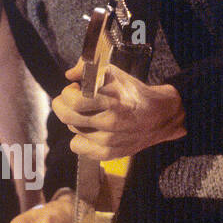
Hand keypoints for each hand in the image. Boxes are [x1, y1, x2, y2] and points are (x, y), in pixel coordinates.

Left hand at [51, 59, 186, 160]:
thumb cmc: (134, 94)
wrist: (159, 117)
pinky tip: (90, 130)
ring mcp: (109, 140)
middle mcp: (110, 121)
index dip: (68, 92)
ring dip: (75, 120)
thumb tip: (70, 74)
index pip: (74, 101)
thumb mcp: (116, 74)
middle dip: (63, 105)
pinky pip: (76, 146)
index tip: (75, 89)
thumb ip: (89, 69)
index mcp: (112, 100)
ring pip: (72, 130)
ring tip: (89, 114)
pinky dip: (79, 137)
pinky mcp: (108, 153)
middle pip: (68, 117)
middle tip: (71, 100)